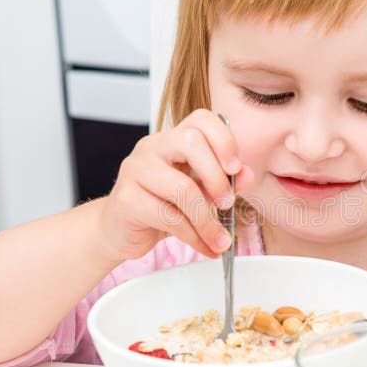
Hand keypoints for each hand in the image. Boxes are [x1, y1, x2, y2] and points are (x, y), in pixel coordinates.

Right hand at [99, 108, 254, 261]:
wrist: (120, 231)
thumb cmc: (161, 207)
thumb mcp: (199, 193)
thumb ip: (223, 181)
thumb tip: (246, 175)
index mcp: (172, 139)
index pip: (201, 119)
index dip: (224, 140)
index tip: (235, 168)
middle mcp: (152, 147)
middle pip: (190, 142)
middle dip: (216, 177)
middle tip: (227, 203)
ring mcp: (135, 171)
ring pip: (181, 187)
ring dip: (207, 219)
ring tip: (220, 240)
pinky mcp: (126, 200)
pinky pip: (168, 217)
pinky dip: (193, 236)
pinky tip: (205, 247)